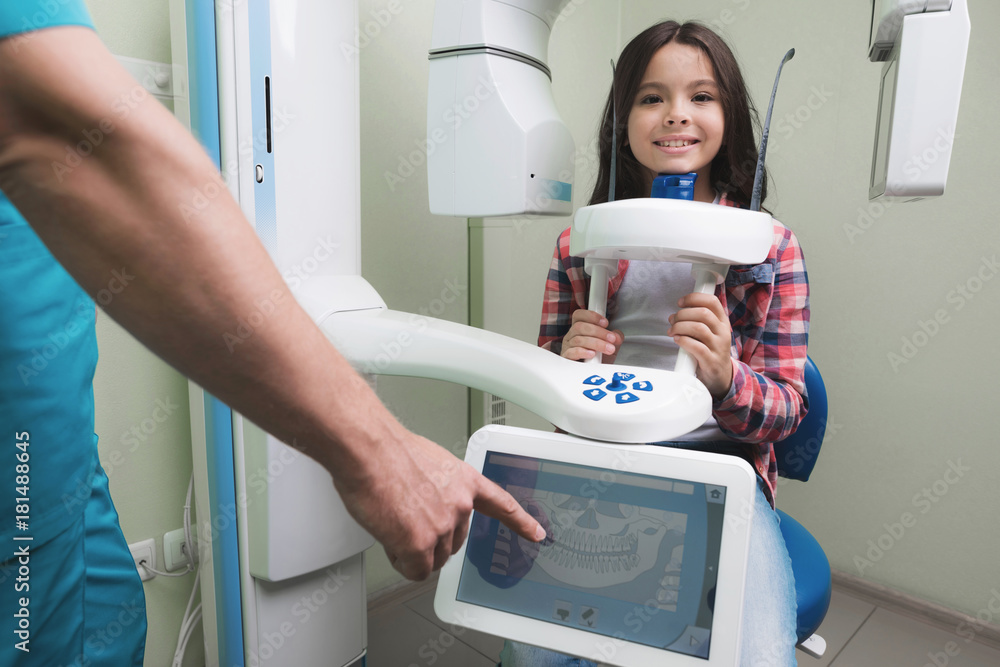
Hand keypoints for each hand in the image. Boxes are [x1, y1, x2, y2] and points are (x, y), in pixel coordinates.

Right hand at [332, 428, 545, 580]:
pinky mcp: (419, 543)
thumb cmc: (390, 451)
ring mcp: (442, 525)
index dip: (521, 522)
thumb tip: (428, 501)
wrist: (370, 451)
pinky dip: (402, 562)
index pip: (501, 504)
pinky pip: (415, 570)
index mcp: (465, 480)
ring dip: (414, 550)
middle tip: (407, 520)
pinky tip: (391, 540)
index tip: (538, 533)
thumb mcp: (431, 462)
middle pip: (454, 542)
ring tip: (393, 522)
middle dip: (432, 540)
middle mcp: (460, 504)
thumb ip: (440, 486)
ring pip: (433, 558)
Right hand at [560, 309, 623, 362]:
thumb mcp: (609, 345)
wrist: (592, 375)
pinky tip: (593, 354)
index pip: (579, 315)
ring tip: (608, 349)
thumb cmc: (598, 359)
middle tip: (611, 338)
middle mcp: (571, 336)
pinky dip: (584, 352)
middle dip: (599, 332)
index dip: (591, 316)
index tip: (605, 322)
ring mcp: (568, 346)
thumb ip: (614, 337)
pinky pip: (572, 352)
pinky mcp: (567, 358)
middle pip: (579, 327)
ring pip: (578, 339)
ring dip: (596, 343)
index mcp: (579, 329)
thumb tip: (617, 336)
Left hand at [668, 292, 733, 398]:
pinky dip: (683, 341)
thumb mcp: (710, 332)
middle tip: (672, 320)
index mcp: (722, 322)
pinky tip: (677, 340)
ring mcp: (718, 347)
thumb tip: (677, 312)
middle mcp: (723, 332)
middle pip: (703, 313)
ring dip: (680, 326)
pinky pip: (697, 347)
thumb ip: (699, 320)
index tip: (680, 302)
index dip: (694, 298)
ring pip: (699, 328)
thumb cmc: (710, 350)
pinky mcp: (711, 361)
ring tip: (672, 331)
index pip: (712, 301)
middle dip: (682, 314)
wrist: (720, 376)